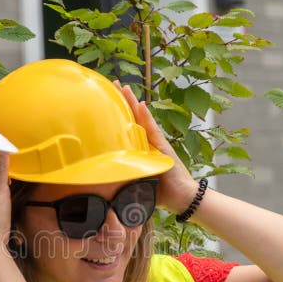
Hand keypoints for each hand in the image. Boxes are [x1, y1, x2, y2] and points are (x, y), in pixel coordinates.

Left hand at [115, 81, 198, 214]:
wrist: (181, 198)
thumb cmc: (160, 193)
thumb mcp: (135, 184)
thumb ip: (122, 180)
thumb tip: (101, 182)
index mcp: (139, 149)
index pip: (127, 127)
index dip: (118, 113)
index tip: (105, 100)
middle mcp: (148, 142)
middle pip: (133, 117)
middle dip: (123, 101)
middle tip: (113, 83)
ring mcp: (156, 142)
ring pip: (141, 118)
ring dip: (132, 103)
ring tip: (123, 87)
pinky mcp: (163, 147)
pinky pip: (152, 129)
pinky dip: (146, 116)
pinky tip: (139, 104)